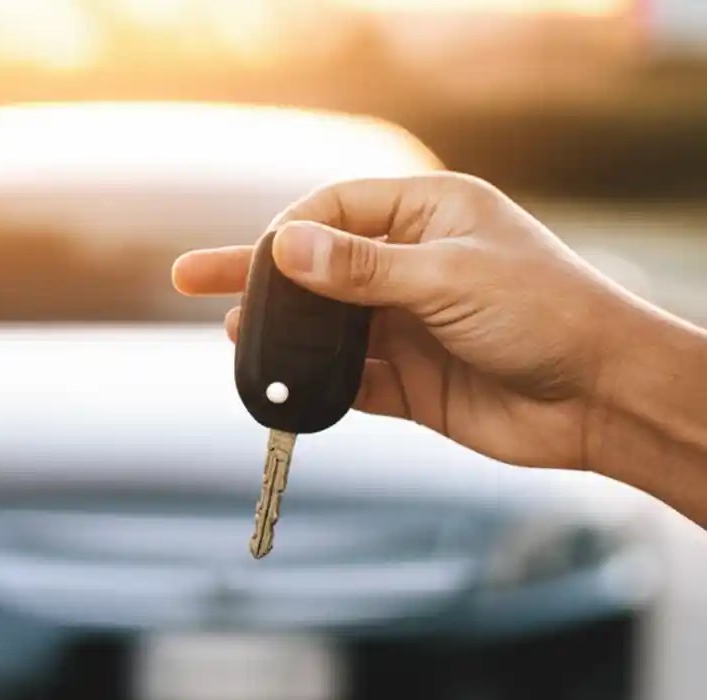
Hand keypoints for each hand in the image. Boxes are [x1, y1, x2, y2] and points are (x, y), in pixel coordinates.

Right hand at [172, 172, 643, 472]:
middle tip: (189, 277)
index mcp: (429, 215)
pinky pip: (346, 378)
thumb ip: (360, 267)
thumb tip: (283, 245)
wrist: (602, 399)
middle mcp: (411, 265)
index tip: (257, 258)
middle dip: (257, 275)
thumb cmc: (545, 314)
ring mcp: (406, 324)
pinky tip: (283, 386)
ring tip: (230, 335)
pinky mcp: (408, 382)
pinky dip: (315, 384)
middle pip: (317, 265)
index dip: (290, 229)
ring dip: (281, 332)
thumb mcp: (447, 277)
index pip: (336, 208)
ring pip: (324, 324)